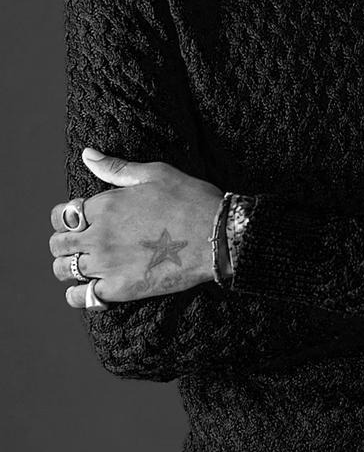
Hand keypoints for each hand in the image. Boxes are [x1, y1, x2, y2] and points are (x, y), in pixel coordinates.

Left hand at [49, 149, 222, 307]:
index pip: (65, 214)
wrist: (216, 236)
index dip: (67, 217)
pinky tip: (89, 288)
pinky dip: (77, 294)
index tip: (78, 221)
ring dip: (67, 266)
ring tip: (83, 265)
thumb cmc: (190, 199)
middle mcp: (99, 234)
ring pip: (62, 269)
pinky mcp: (119, 289)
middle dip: (64, 241)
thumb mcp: (155, 173)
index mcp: (105, 204)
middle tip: (79, 243)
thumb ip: (116, 167)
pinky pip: (80, 297)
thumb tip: (87, 154)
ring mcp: (106, 263)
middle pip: (58, 243)